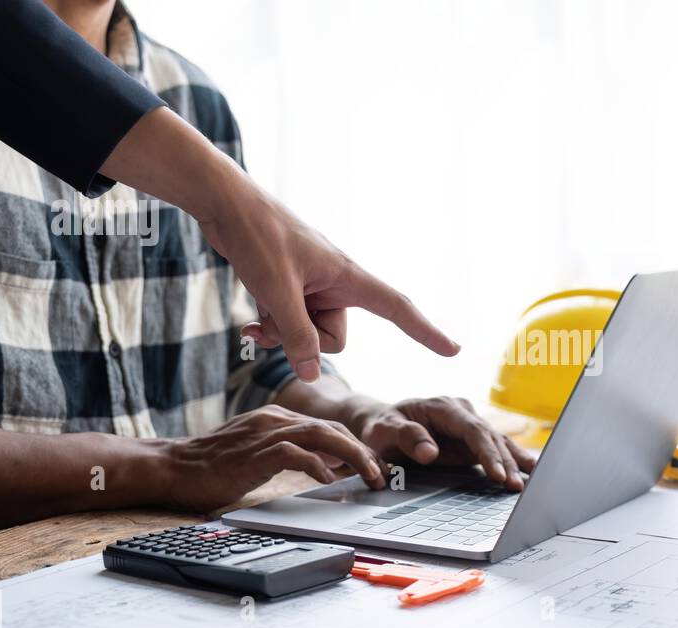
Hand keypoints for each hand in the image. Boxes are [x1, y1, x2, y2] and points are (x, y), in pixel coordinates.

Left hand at [100, 108, 458, 382]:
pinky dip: (271, 327)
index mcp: (346, 277)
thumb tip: (312, 375)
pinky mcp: (291, 288)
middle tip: (275, 313)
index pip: (397, 308)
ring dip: (281, 333)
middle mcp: (335, 284)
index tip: (453, 350)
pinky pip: (291, 325)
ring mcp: (312, 287)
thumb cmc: (256, 236)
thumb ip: (296, 335)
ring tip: (257, 311)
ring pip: (308, 335)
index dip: (426, 331)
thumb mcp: (277, 291)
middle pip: (335, 338)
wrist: (224, 202)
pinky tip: (250, 322)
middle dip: (305, 339)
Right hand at [157, 405, 389, 511]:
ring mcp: (264, 433)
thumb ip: (291, 453)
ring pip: (321, 436)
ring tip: (369, 476)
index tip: (374, 464)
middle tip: (381, 473)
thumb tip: (327, 466)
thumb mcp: (260, 453)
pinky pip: (294, 453)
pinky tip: (329, 480)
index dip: (355, 445)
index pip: (327, 426)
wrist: (172, 467)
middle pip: (331, 427)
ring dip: (351, 456)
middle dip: (362, 450)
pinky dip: (316, 465)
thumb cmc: (213, 465)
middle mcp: (275, 419)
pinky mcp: (254, 452)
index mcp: (277, 417)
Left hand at [347, 397, 536, 490]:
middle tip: (515, 486)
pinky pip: (495, 447)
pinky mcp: (471, 437)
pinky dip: (512, 459)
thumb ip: (406, 437)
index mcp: (442, 407)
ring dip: (514, 461)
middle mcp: (460, 411)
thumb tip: (430, 452)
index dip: (487, 451)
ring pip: (497, 441)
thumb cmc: (380, 428)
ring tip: (533, 479)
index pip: (472, 429)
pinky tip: (531, 470)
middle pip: (489, 436)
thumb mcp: (383, 431)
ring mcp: (468, 423)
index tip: (497, 473)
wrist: (379, 423)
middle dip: (505, 461)